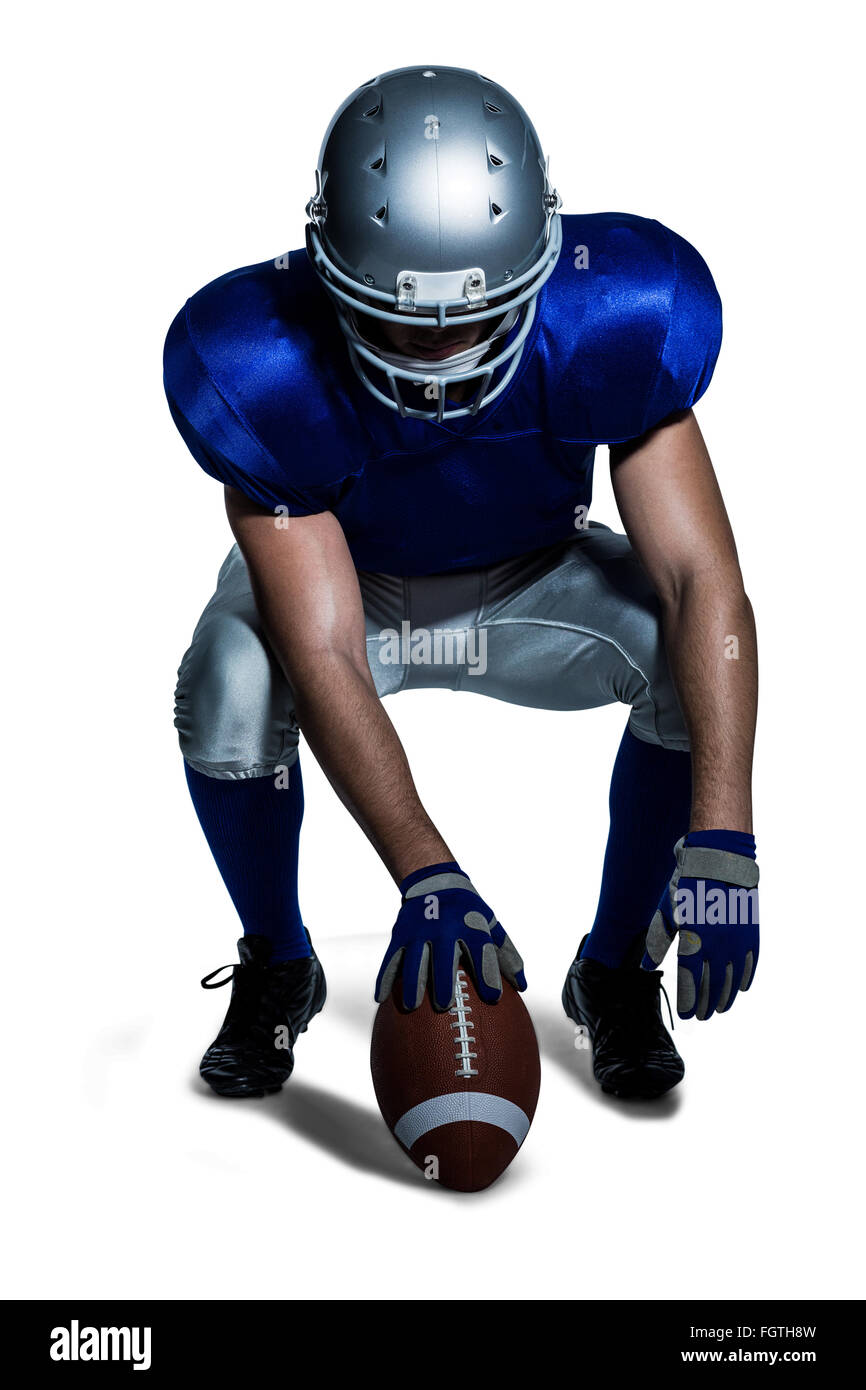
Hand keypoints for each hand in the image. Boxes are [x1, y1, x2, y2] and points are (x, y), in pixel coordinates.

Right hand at [375, 862, 525, 1010]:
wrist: (435, 882)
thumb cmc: (469, 913)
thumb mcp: (491, 926)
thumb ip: (506, 955)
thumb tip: (521, 987)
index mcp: (470, 925)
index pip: (482, 951)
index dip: (489, 974)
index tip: (493, 998)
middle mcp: (444, 926)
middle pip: (443, 956)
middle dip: (443, 980)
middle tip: (444, 1006)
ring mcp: (419, 930)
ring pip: (414, 958)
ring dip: (411, 981)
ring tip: (411, 1005)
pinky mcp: (400, 933)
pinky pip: (391, 957)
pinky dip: (384, 977)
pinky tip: (380, 998)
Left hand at [641, 834, 758, 1018]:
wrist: (720, 859)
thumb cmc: (688, 884)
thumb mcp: (667, 912)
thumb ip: (657, 942)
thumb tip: (646, 967)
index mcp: (693, 941)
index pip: (690, 983)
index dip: (688, 1002)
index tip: (685, 1015)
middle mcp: (717, 946)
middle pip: (712, 986)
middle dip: (705, 1005)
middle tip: (701, 1017)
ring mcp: (737, 941)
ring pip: (733, 980)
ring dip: (726, 997)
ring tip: (720, 1009)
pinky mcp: (751, 933)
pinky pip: (751, 963)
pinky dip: (746, 977)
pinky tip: (742, 987)